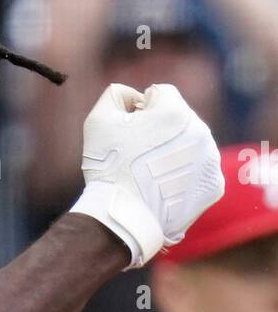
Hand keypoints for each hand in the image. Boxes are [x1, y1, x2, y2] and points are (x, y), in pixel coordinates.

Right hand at [69, 83, 223, 267]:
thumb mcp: (99, 119)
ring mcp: (211, 160)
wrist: (124, 218)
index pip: (161, 94)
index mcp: (175, 111)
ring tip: (149, 174)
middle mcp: (200, 131)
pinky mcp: (213, 185)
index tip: (129, 131)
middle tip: (137, 155)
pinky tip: (163, 187)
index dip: (141, 109)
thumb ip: (116, 94)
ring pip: (191, 143)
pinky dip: (183, 175)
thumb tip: (133, 96)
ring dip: (173, 151)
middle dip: (160, 130)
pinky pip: (198, 170)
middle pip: (179, 118)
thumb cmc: (109, 167)